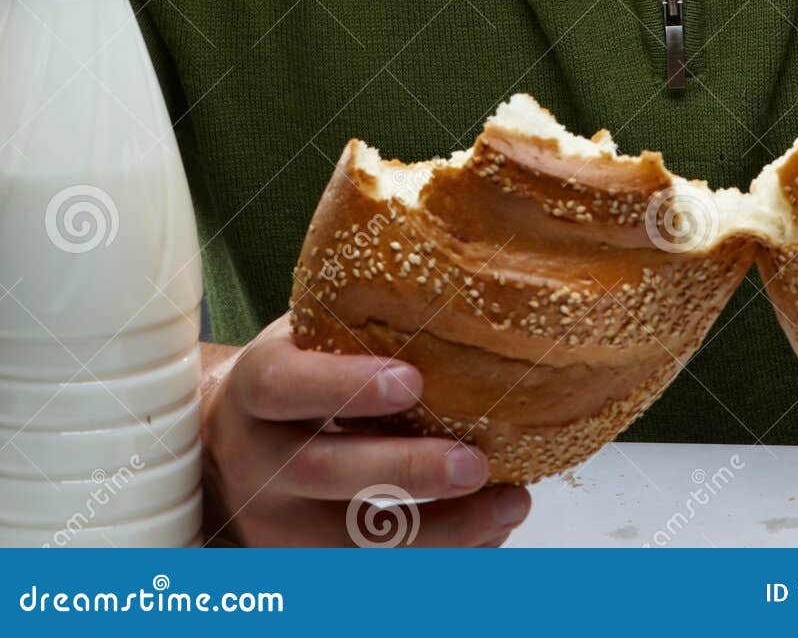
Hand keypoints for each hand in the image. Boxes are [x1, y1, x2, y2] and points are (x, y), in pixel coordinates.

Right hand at [198, 312, 531, 546]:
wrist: (229, 448)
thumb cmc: (296, 375)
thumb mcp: (307, 336)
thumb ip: (356, 321)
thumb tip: (457, 282)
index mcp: (255, 388)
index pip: (284, 385)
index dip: (344, 384)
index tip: (413, 380)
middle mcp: (255, 459)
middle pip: (321, 470)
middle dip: (405, 471)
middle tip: (476, 463)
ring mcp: (273, 522)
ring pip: (349, 542)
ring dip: (439, 531)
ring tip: (509, 506)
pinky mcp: (299, 565)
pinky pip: (371, 573)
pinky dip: (440, 556)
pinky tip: (490, 533)